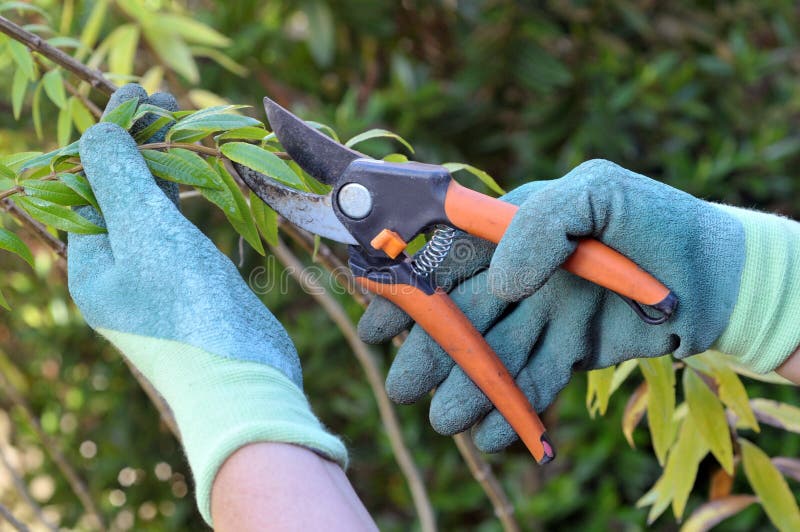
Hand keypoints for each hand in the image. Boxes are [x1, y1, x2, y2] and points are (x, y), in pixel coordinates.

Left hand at [68, 84, 344, 523]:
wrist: (246, 380)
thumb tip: (97, 130)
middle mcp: (118, 274)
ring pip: (154, 212)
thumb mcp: (147, 234)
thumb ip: (119, 179)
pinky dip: (190, 200)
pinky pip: (182, 233)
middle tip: (170, 107)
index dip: (112, 137)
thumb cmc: (189, 309)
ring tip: (189, 131)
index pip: (90, 185)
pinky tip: (204, 179)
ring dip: (167, 170)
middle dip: (142, 149)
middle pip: (121, 196)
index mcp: (91, 266)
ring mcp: (157, 283)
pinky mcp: (194, 288)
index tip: (140, 96)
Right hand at [360, 159, 799, 451]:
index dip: (409, 291)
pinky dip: (510, 411)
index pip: (446, 258)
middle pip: (460, 317)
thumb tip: (502, 282)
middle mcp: (520, 275)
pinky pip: (530, 384)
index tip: (379, 321)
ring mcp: (541, 317)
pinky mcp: (566, 353)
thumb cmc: (657, 223)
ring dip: (465, 390)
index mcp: (512, 230)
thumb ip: (540, 223)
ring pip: (490, 357)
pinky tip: (491, 433)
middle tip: (404, 386)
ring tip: (446, 420)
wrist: (715, 277)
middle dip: (428, 353)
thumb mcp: (600, 193)